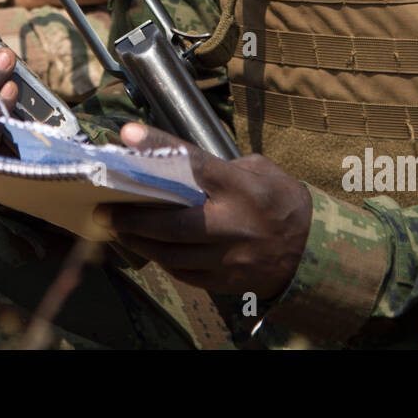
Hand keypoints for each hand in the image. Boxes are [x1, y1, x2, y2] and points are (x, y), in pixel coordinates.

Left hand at [94, 124, 311, 299]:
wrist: (313, 251)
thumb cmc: (281, 202)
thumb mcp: (261, 172)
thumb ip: (220, 167)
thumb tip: (175, 160)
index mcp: (242, 188)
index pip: (194, 164)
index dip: (159, 148)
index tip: (128, 136)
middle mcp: (235, 224)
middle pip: (173, 223)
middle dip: (133, 216)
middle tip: (103, 208)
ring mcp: (230, 257)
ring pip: (172, 253)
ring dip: (139, 240)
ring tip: (116, 228)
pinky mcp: (226, 281)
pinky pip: (183, 272)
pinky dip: (161, 259)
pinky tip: (147, 247)